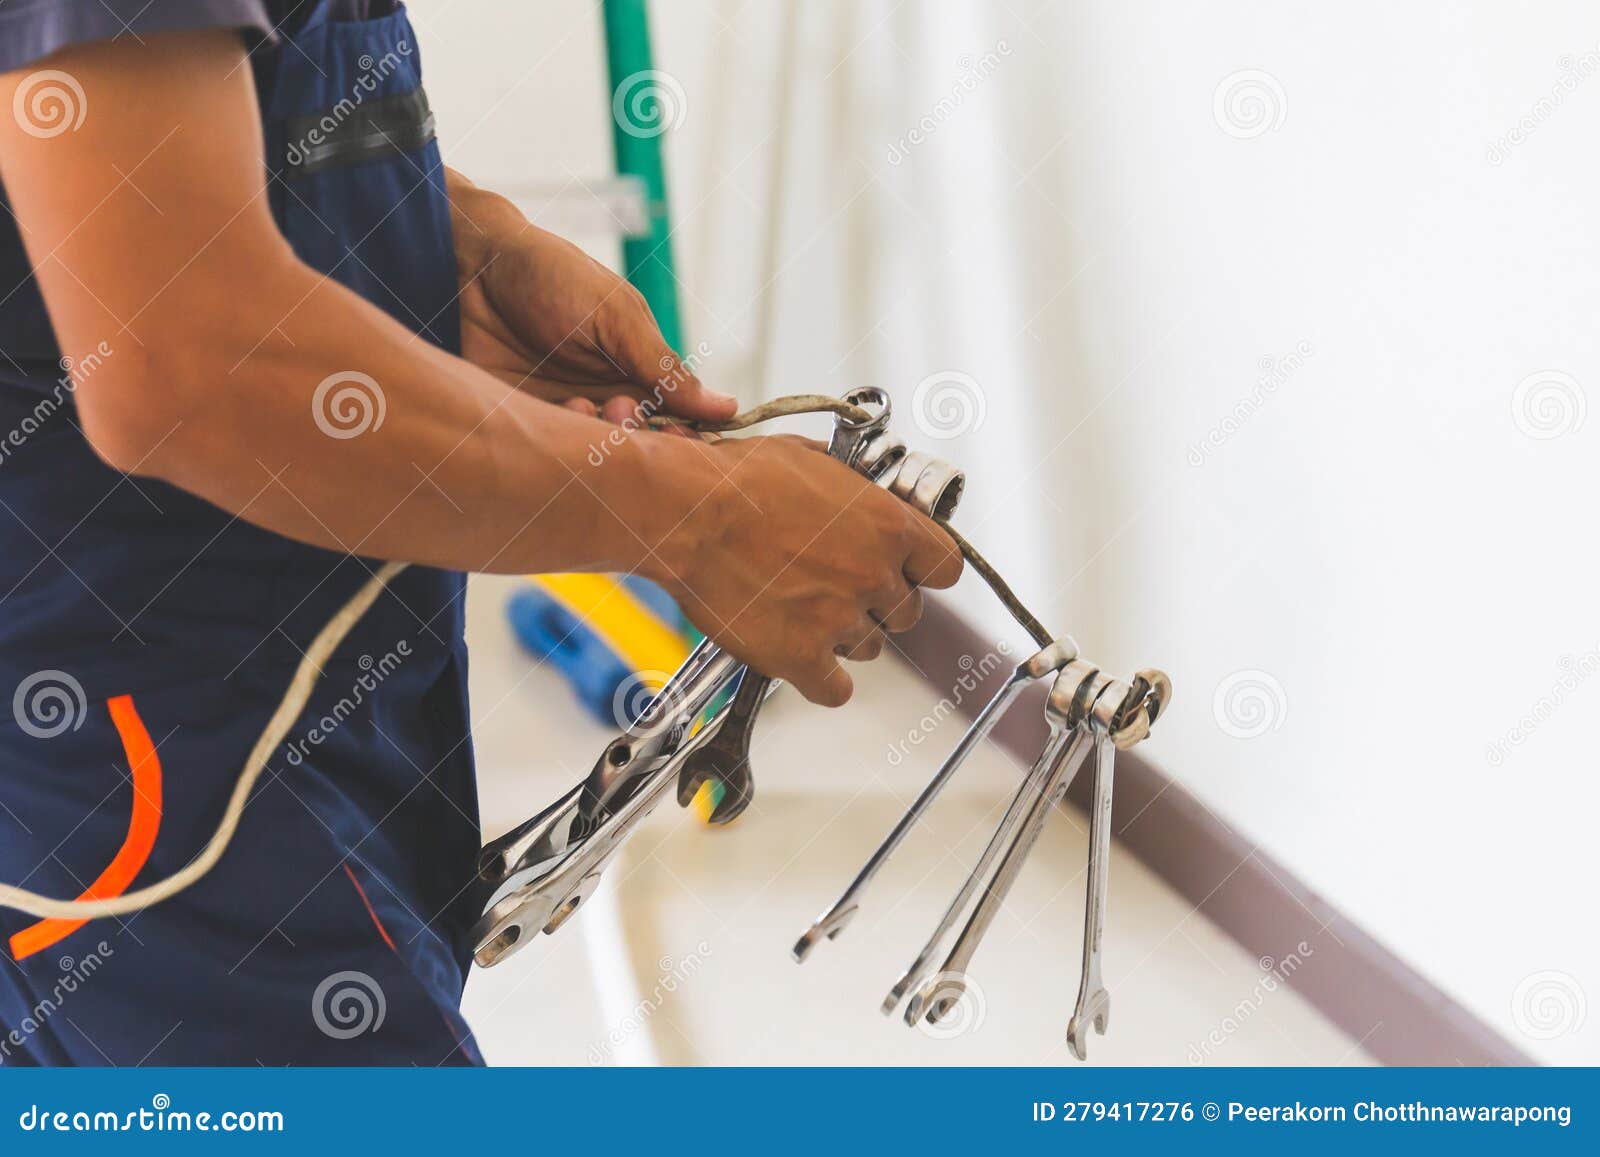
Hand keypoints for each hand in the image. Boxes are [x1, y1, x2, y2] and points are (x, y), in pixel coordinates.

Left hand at [447, 170, 734, 425]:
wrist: (471, 263)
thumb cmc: (553, 275)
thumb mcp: (617, 316)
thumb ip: (663, 367)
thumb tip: (727, 407)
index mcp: (639, 370)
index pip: (678, 419)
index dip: (686, 436)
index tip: (681, 436)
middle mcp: (606, 395)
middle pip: (639, 444)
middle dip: (637, 438)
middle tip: (621, 413)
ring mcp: (565, 409)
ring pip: (597, 452)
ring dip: (599, 438)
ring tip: (587, 407)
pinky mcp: (523, 419)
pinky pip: (551, 449)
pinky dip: (562, 439)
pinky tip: (561, 410)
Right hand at [656, 435, 964, 705]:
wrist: (687, 512)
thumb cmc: (738, 480)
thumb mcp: (812, 459)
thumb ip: (853, 487)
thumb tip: (861, 490)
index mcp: (888, 525)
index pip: (946, 568)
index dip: (924, 571)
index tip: (908, 571)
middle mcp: (874, 576)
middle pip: (907, 613)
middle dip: (878, 603)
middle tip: (838, 587)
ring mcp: (840, 620)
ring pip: (869, 648)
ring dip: (844, 635)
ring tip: (803, 610)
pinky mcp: (801, 657)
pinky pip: (835, 689)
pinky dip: (822, 680)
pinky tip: (803, 658)